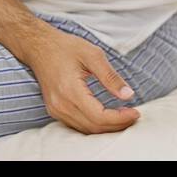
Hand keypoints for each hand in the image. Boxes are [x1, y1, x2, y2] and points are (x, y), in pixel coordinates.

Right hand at [26, 28, 140, 133]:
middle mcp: (61, 105)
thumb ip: (111, 77)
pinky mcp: (55, 111)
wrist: (40, 47)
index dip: (120, 118)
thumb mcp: (93, 55)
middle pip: (94, 127)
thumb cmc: (66, 47)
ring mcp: (56, 110)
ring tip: (125, 117)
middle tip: (134, 116)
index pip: (99, 116)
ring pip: (86, 129)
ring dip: (107, 128)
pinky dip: (95, 125)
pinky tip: (108, 116)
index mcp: (70, 91)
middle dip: (117, 125)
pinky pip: (78, 125)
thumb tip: (128, 95)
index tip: (136, 112)